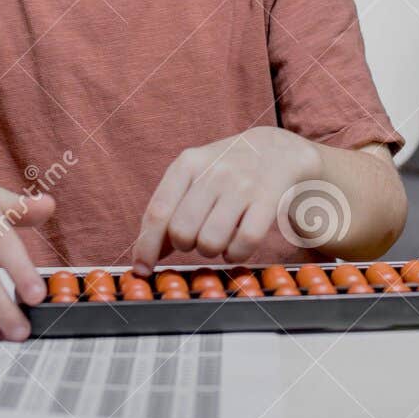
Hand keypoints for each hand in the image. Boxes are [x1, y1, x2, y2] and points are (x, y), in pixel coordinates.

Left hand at [131, 127, 319, 273]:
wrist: (276, 149)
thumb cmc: (226, 170)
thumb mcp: (194, 176)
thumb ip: (169, 210)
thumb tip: (145, 255)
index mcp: (188, 163)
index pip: (158, 211)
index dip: (146, 246)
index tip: (141, 268)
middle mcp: (213, 172)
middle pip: (182, 232)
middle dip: (186, 245)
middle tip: (198, 236)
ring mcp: (242, 185)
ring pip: (210, 242)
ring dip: (211, 251)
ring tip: (219, 238)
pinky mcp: (267, 200)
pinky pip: (243, 244)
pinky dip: (236, 255)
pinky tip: (236, 246)